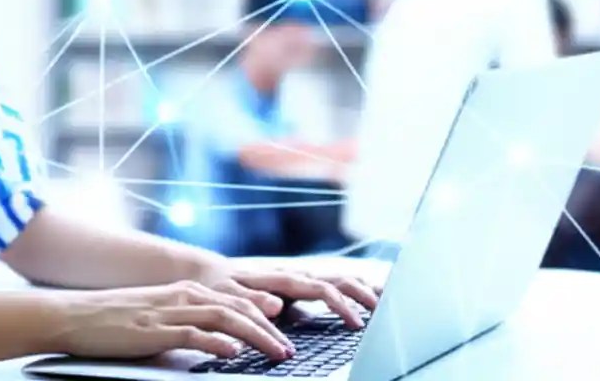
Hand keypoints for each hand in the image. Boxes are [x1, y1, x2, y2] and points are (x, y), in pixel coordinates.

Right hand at [48, 281, 295, 360]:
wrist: (75, 315)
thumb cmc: (116, 320)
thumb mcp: (160, 316)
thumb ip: (189, 323)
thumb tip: (221, 342)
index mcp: (188, 291)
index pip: (238, 302)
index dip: (266, 319)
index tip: (284, 336)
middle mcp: (185, 296)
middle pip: (240, 309)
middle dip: (270, 330)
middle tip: (289, 350)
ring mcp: (171, 311)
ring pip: (226, 319)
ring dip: (256, 337)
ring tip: (276, 352)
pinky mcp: (155, 329)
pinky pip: (194, 334)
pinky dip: (218, 342)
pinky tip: (235, 352)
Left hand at [199, 264, 380, 329]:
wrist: (211, 276)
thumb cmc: (219, 288)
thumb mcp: (228, 296)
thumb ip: (252, 301)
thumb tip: (278, 306)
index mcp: (284, 278)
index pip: (322, 289)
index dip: (342, 306)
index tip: (357, 324)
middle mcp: (297, 276)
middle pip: (340, 280)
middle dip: (364, 294)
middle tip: (384, 313)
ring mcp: (301, 279)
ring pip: (341, 279)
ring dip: (364, 289)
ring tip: (387, 302)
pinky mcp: (300, 286)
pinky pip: (333, 285)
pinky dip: (353, 289)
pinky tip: (368, 297)